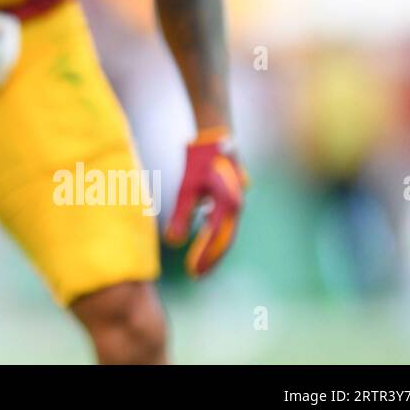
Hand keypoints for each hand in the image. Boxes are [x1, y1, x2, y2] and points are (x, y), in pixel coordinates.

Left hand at [164, 127, 248, 277]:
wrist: (217, 134)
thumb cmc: (201, 159)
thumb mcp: (187, 187)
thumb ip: (182, 216)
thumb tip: (173, 243)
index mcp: (229, 206)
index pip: (216, 241)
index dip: (204, 258)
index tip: (192, 274)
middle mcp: (236, 206)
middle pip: (224, 240)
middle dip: (211, 258)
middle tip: (196, 275)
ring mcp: (236, 200)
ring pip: (225, 230)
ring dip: (213, 246)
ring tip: (200, 262)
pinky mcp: (230, 194)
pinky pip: (224, 219)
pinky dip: (214, 231)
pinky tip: (203, 233)